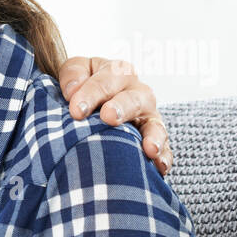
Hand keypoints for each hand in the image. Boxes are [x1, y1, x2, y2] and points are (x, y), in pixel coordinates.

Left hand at [57, 56, 172, 176]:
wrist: (91, 99)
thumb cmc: (82, 85)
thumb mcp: (75, 71)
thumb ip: (72, 75)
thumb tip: (72, 91)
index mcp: (117, 72)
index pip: (105, 81)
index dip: (90, 94)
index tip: (76, 110)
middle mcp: (137, 92)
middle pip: (134, 99)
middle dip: (122, 108)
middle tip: (108, 117)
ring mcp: (148, 115)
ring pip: (154, 123)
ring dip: (152, 136)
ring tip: (149, 148)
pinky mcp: (153, 137)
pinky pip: (163, 146)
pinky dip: (164, 156)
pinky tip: (160, 166)